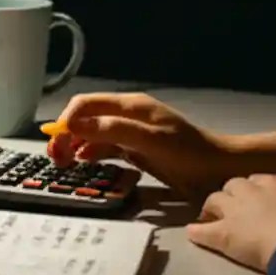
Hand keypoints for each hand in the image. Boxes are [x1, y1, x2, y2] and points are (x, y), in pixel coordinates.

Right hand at [47, 92, 236, 200]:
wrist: (219, 169)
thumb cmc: (188, 153)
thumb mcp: (150, 141)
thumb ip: (112, 130)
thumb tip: (74, 124)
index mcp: (130, 106)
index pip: (86, 104)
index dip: (67, 120)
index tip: (56, 142)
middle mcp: (127, 115)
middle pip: (86, 117)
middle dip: (67, 132)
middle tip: (55, 156)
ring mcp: (131, 132)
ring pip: (93, 133)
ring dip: (75, 144)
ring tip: (63, 162)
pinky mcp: (136, 148)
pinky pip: (106, 146)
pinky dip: (91, 152)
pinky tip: (84, 161)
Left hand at [186, 175, 275, 271]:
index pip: (259, 180)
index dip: (257, 191)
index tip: (260, 200)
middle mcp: (252, 191)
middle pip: (234, 185)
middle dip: (234, 195)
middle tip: (236, 209)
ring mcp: (234, 211)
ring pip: (215, 200)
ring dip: (214, 208)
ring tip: (213, 217)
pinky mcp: (223, 234)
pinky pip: (203, 230)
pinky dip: (197, 231)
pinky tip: (193, 233)